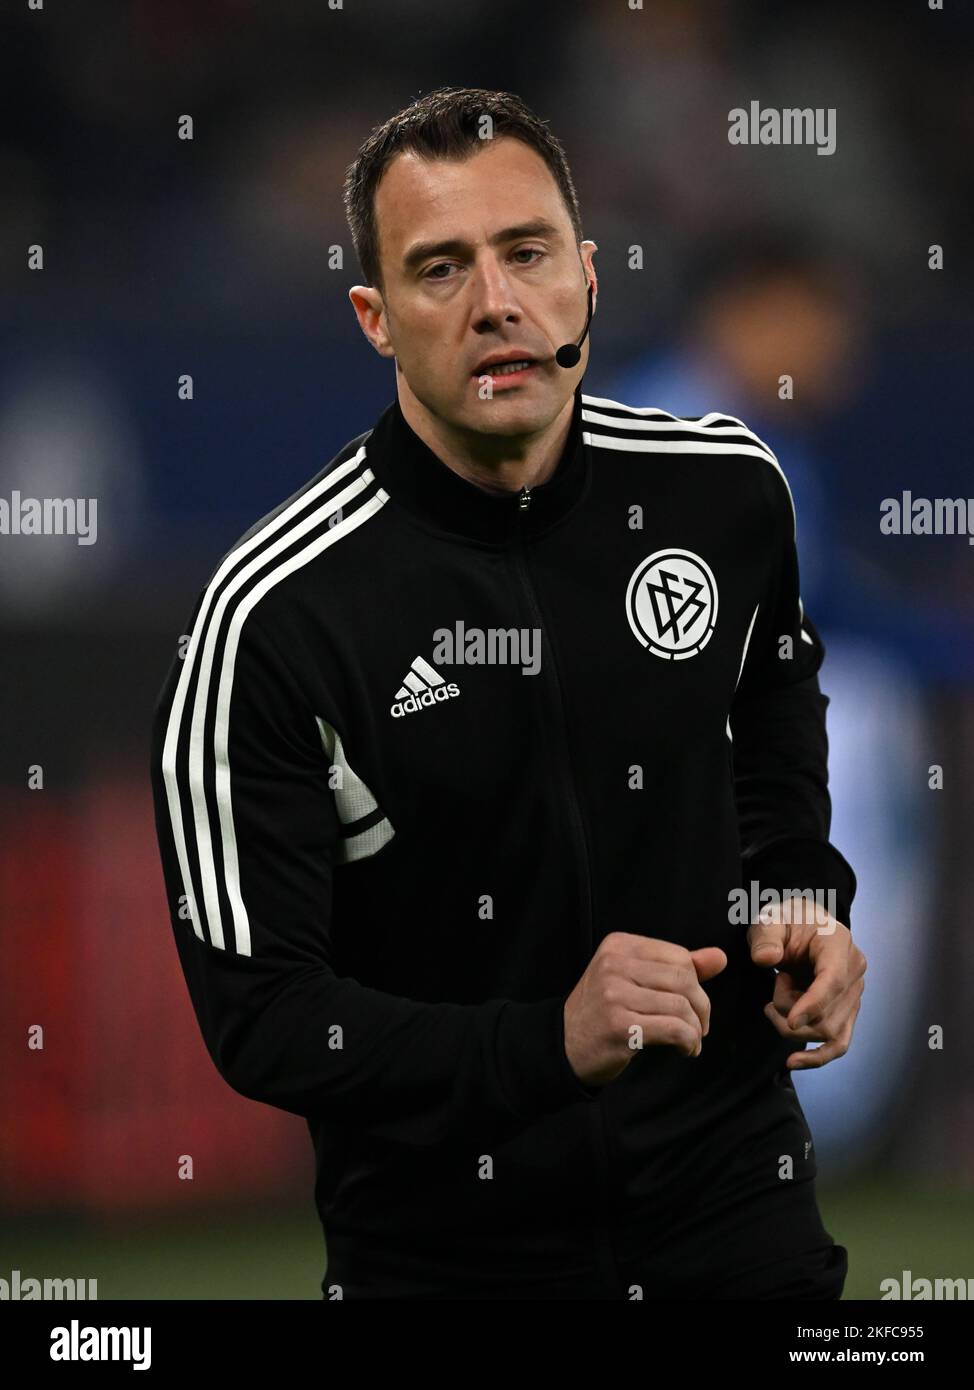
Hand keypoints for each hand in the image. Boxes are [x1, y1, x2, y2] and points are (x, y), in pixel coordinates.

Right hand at [563, 933, 727, 1086]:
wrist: (563, 1045)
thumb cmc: (603, 1011)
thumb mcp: (633, 979)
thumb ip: (676, 967)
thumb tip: (720, 957)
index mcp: (618, 945)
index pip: (678, 956)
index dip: (696, 983)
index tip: (694, 1005)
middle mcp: (613, 964)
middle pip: (684, 979)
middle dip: (701, 1007)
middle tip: (698, 1026)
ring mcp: (614, 995)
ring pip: (681, 1006)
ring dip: (695, 1029)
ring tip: (690, 1041)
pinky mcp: (620, 1026)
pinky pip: (674, 1029)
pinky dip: (688, 1041)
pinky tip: (684, 1049)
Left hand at [748, 896, 865, 1069]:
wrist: (802, 926)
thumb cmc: (786, 921)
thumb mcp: (770, 921)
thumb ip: (767, 937)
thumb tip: (766, 959)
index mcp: (840, 944)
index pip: (833, 981)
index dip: (812, 1004)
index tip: (789, 1022)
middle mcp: (855, 971)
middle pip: (827, 1013)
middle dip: (789, 1012)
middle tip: (772, 988)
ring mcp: (855, 994)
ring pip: (828, 1032)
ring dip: (793, 1028)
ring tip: (773, 1006)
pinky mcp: (848, 1011)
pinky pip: (839, 1043)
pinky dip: (818, 1057)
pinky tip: (793, 1062)